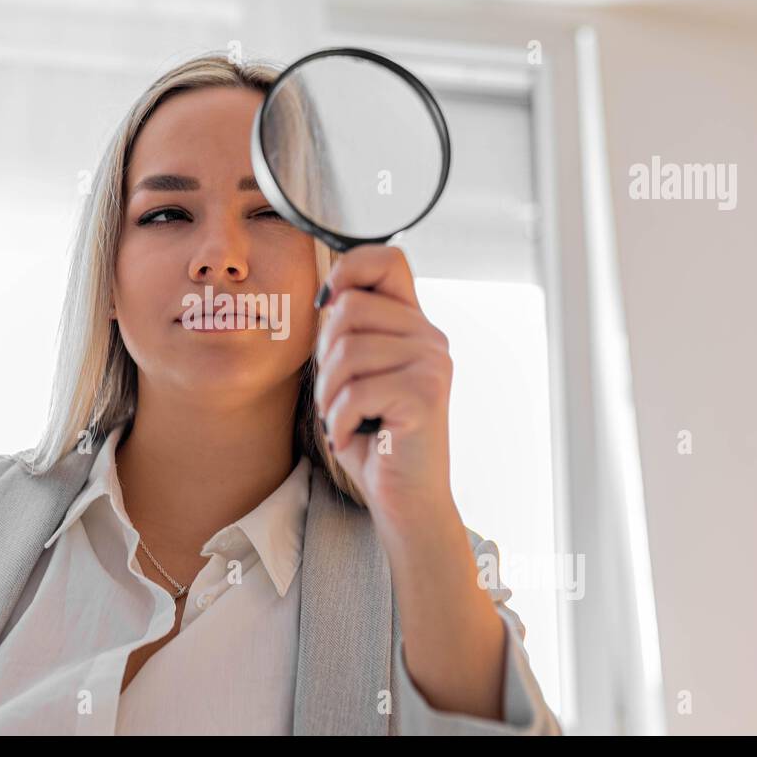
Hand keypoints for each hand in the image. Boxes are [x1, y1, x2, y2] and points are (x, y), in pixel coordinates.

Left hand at [313, 244, 455, 538]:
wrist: (405, 498)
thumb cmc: (374, 437)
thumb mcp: (356, 376)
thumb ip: (349, 333)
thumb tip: (328, 296)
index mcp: (413, 325)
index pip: (388, 259)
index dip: (350, 268)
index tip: (328, 302)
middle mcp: (429, 337)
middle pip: (350, 307)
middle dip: (325, 356)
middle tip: (337, 397)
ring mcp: (432, 363)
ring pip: (347, 350)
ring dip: (330, 394)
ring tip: (344, 418)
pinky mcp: (425, 394)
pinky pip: (355, 391)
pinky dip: (339, 422)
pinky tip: (352, 438)